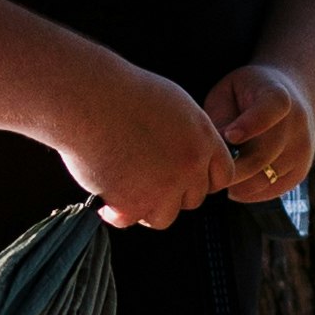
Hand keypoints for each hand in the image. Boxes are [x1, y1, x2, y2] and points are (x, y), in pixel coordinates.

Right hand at [52, 57, 236, 231]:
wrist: (91, 100)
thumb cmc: (123, 93)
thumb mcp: (173, 105)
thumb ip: (188, 134)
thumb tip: (188, 153)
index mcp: (202, 140)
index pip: (222, 175)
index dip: (202, 178)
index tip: (185, 176)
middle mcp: (188, 167)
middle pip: (193, 199)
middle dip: (173, 192)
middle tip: (149, 178)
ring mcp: (162, 188)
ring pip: (164, 217)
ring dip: (147, 207)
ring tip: (129, 190)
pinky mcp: (132, 204)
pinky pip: (128, 221)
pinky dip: (116, 213)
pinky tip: (107, 199)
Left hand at [204, 63, 314, 205]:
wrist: (291, 100)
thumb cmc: (246, 96)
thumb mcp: (229, 93)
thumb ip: (221, 117)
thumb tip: (212, 151)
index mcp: (278, 96)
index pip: (269, 111)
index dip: (250, 125)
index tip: (229, 136)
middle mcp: (297, 123)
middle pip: (260, 156)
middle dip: (229, 168)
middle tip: (203, 174)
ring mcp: (302, 149)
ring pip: (263, 179)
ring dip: (236, 184)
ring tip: (217, 177)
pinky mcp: (301, 171)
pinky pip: (271, 191)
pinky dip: (248, 193)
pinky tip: (234, 183)